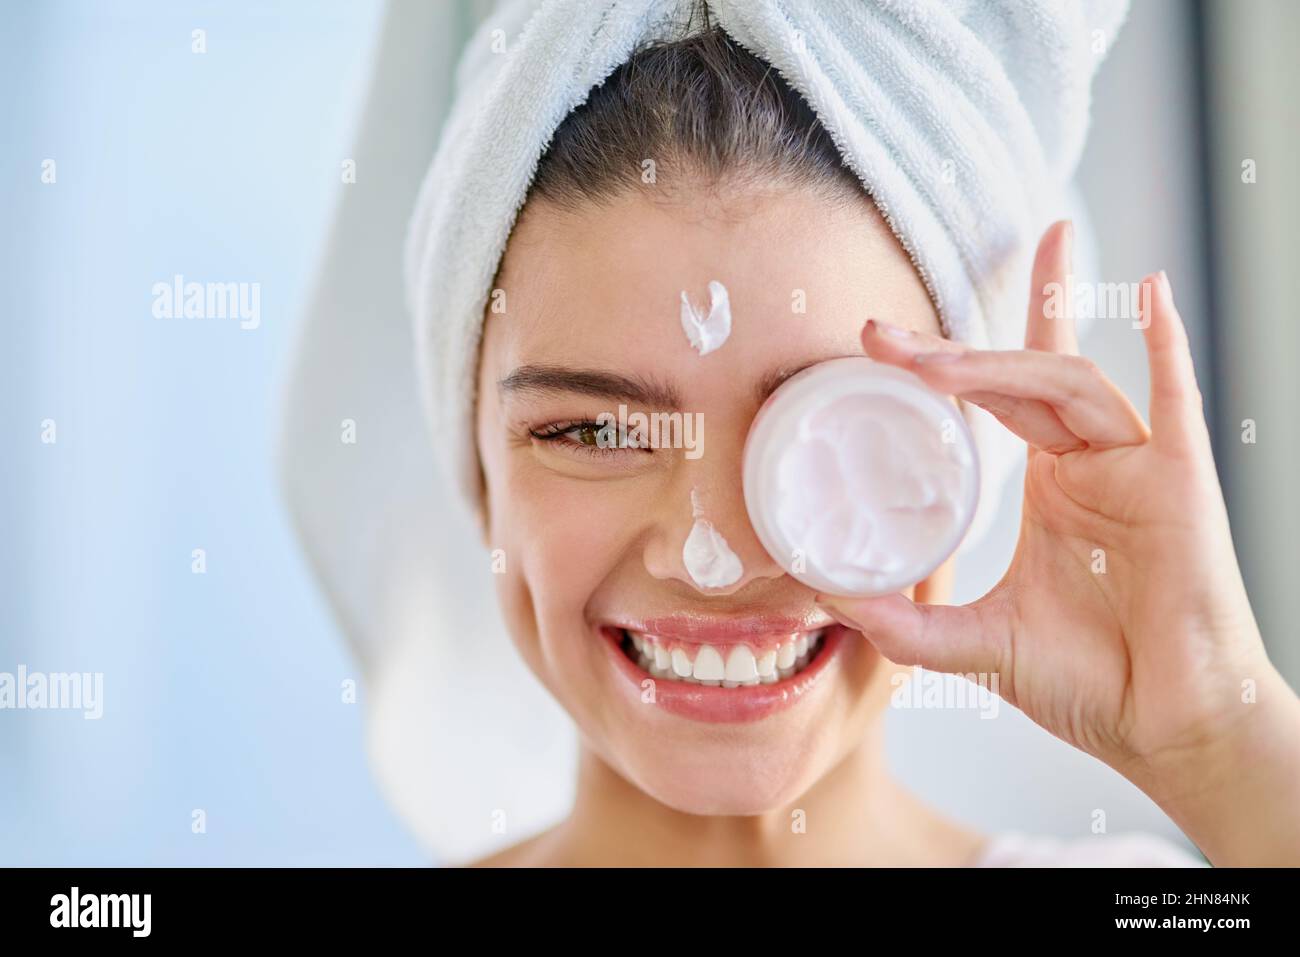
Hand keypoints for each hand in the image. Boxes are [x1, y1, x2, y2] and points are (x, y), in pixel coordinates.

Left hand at [818, 220, 1299, 862]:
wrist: (1166, 730)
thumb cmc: (1091, 684)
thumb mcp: (975, 644)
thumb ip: (903, 623)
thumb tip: (824, 595)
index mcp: (1053, 487)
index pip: (1002, 394)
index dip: (951, 357)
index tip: (881, 339)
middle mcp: (1091, 464)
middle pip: (1018, 379)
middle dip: (950, 356)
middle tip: (881, 337)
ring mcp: (1136, 467)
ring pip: (1069, 385)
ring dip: (1000, 366)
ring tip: (931, 366)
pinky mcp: (1181, 484)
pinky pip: (1175, 402)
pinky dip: (1166, 345)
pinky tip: (1149, 293)